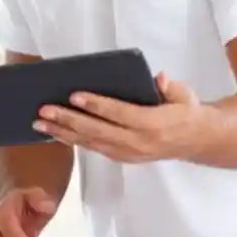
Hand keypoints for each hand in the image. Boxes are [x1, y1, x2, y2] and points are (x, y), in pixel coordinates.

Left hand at [33, 73, 206, 163]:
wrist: (197, 140)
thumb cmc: (186, 110)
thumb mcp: (184, 94)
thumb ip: (169, 87)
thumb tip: (158, 78)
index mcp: (153, 124)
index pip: (120, 114)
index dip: (97, 105)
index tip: (74, 95)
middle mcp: (138, 143)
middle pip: (98, 132)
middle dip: (68, 121)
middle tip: (43, 111)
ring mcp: (130, 154)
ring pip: (92, 144)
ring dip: (64, 134)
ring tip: (39, 124)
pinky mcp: (124, 158)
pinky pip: (95, 149)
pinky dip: (74, 141)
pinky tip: (56, 133)